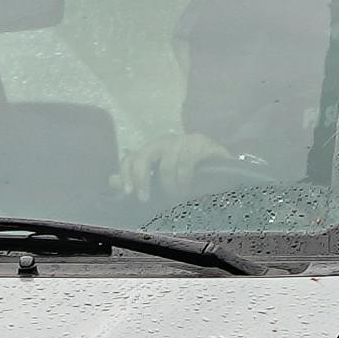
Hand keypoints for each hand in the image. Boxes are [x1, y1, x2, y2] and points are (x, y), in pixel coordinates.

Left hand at [129, 131, 260, 201]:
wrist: (226, 172)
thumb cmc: (193, 179)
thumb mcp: (163, 183)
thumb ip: (138, 180)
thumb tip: (111, 181)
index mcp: (154, 151)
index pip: (131, 157)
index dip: (126, 174)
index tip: (128, 192)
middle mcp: (166, 142)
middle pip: (144, 154)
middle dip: (142, 178)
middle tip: (144, 197)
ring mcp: (184, 140)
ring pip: (167, 162)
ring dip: (171, 184)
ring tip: (179, 193)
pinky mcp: (202, 142)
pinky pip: (186, 160)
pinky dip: (186, 177)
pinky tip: (190, 185)